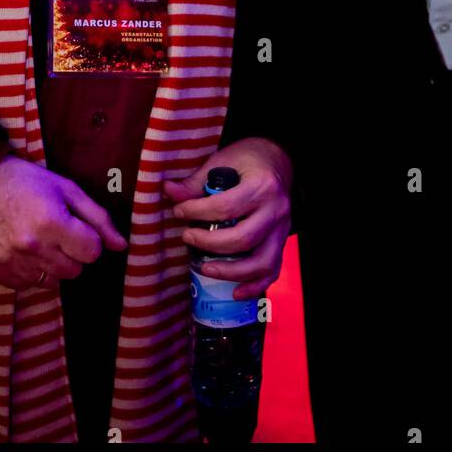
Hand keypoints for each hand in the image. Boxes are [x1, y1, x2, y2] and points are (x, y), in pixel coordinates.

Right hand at [0, 155, 126, 290]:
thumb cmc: (28, 182)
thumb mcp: (67, 189)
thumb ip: (98, 218)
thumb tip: (121, 245)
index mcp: (52, 223)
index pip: (92, 253)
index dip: (89, 240)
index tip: (77, 228)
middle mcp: (32, 248)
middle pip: (75, 271)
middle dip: (73, 254)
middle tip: (59, 234)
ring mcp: (12, 263)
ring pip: (53, 282)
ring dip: (53, 265)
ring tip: (40, 241)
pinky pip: (28, 285)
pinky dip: (31, 272)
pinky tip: (23, 250)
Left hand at [164, 138, 292, 300]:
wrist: (278, 159)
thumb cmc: (248, 159)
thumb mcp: (222, 161)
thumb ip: (197, 180)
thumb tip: (168, 191)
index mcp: (261, 186)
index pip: (226, 207)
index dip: (197, 212)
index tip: (178, 212)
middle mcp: (276, 210)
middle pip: (243, 239)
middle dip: (210, 244)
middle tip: (187, 237)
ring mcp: (283, 228)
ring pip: (262, 261)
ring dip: (232, 272)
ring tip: (205, 269)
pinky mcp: (282, 241)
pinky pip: (272, 270)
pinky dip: (255, 285)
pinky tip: (235, 292)